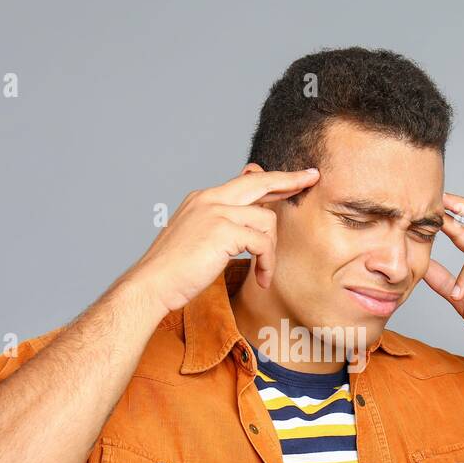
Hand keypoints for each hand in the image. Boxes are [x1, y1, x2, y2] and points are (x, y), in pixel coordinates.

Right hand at [125, 167, 320, 315]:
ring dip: (271, 251)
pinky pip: (262, 242)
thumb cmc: (173, 272)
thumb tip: (250, 227)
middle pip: (260, 181)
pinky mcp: (223, 231)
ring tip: (264, 273)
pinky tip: (261, 279)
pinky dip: (267, 263)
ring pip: (266, 220)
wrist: (151, 284)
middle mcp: (209, 199)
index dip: (272, 180)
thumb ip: (222, 228)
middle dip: (289, 179)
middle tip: (311, 178)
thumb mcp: (198, 241)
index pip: (245, 182)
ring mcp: (216, 212)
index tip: (292, 179)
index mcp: (203, 199)